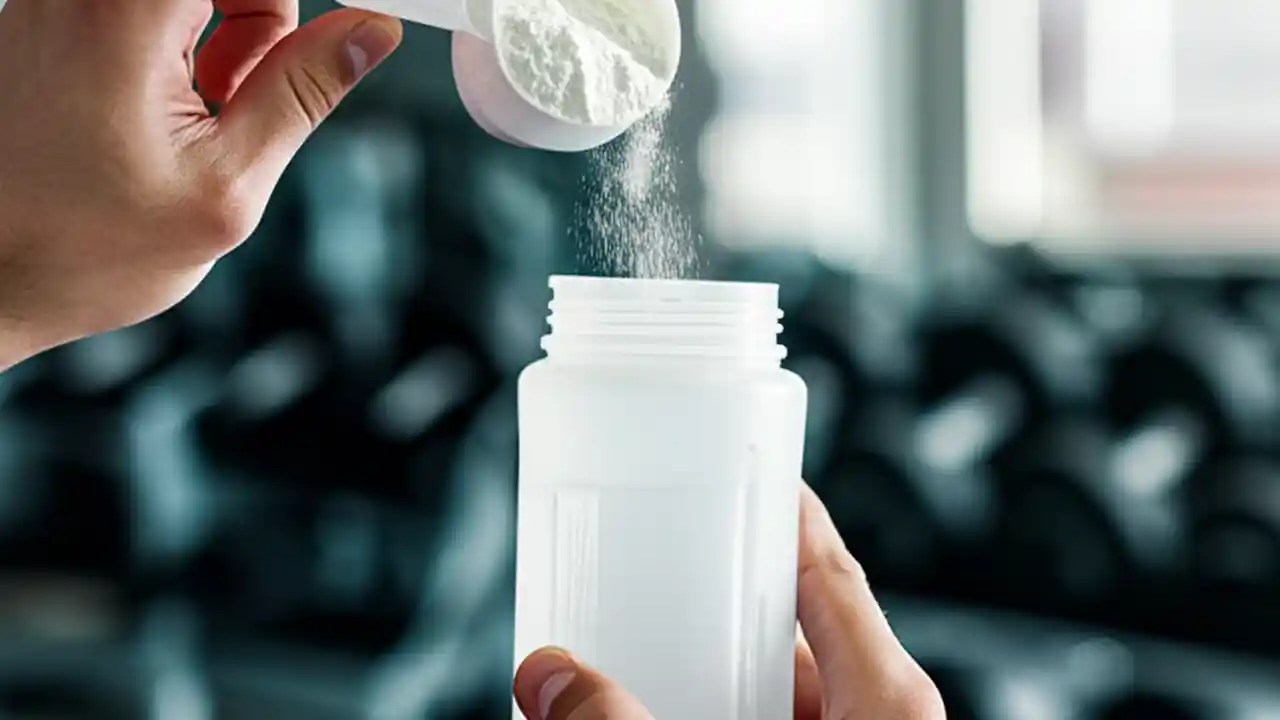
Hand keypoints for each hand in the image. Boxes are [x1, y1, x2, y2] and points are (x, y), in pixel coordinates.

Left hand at [0, 0, 402, 368]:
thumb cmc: (88, 249)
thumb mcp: (227, 182)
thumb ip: (304, 92)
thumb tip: (368, 34)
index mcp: (125, 14)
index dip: (282, 12)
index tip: (306, 52)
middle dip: (252, 23)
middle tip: (237, 98)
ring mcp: (51, 4)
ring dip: (211, 38)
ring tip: (195, 116)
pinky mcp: (41, 22)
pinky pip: (133, 10)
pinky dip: (165, 47)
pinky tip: (156, 112)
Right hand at [512, 485, 945, 718]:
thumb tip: (543, 676)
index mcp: (887, 701)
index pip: (830, 571)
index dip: (786, 509)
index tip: (739, 462)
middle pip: (794, 631)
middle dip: (718, 602)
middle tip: (649, 562)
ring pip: (776, 696)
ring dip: (709, 673)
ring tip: (634, 651)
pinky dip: (715, 717)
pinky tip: (655, 718)